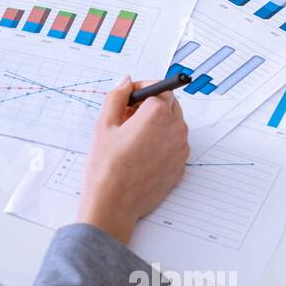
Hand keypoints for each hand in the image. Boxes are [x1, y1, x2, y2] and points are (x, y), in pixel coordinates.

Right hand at [76, 76, 188, 243]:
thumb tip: (126, 81)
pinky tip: (140, 154)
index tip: (129, 96)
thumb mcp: (104, 125)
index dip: (142, 87)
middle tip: (126, 117)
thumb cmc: (106, 166)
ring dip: (157, 123)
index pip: (160, 87)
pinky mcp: (181, 167)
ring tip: (131, 138)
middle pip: (170, 104)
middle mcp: (176, 129)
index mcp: (158, 114)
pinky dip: (161, 142)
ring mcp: (181, 150)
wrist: (114, 204)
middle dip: (151, 104)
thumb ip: (116, 96)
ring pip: (173, 125)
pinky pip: (174, 145)